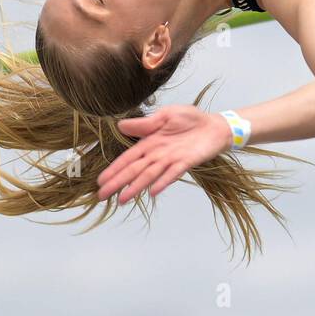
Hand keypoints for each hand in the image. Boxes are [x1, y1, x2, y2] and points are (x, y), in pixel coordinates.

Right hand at [97, 106, 233, 203]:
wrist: (214, 125)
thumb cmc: (190, 120)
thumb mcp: (166, 115)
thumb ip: (145, 124)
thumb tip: (119, 125)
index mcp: (150, 142)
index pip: (128, 158)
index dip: (114, 169)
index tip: (100, 181)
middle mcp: (158, 154)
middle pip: (135, 170)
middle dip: (118, 182)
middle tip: (102, 196)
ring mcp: (171, 160)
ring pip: (150, 175)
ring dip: (136, 187)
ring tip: (122, 200)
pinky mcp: (186, 162)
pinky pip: (173, 173)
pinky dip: (163, 182)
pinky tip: (152, 192)